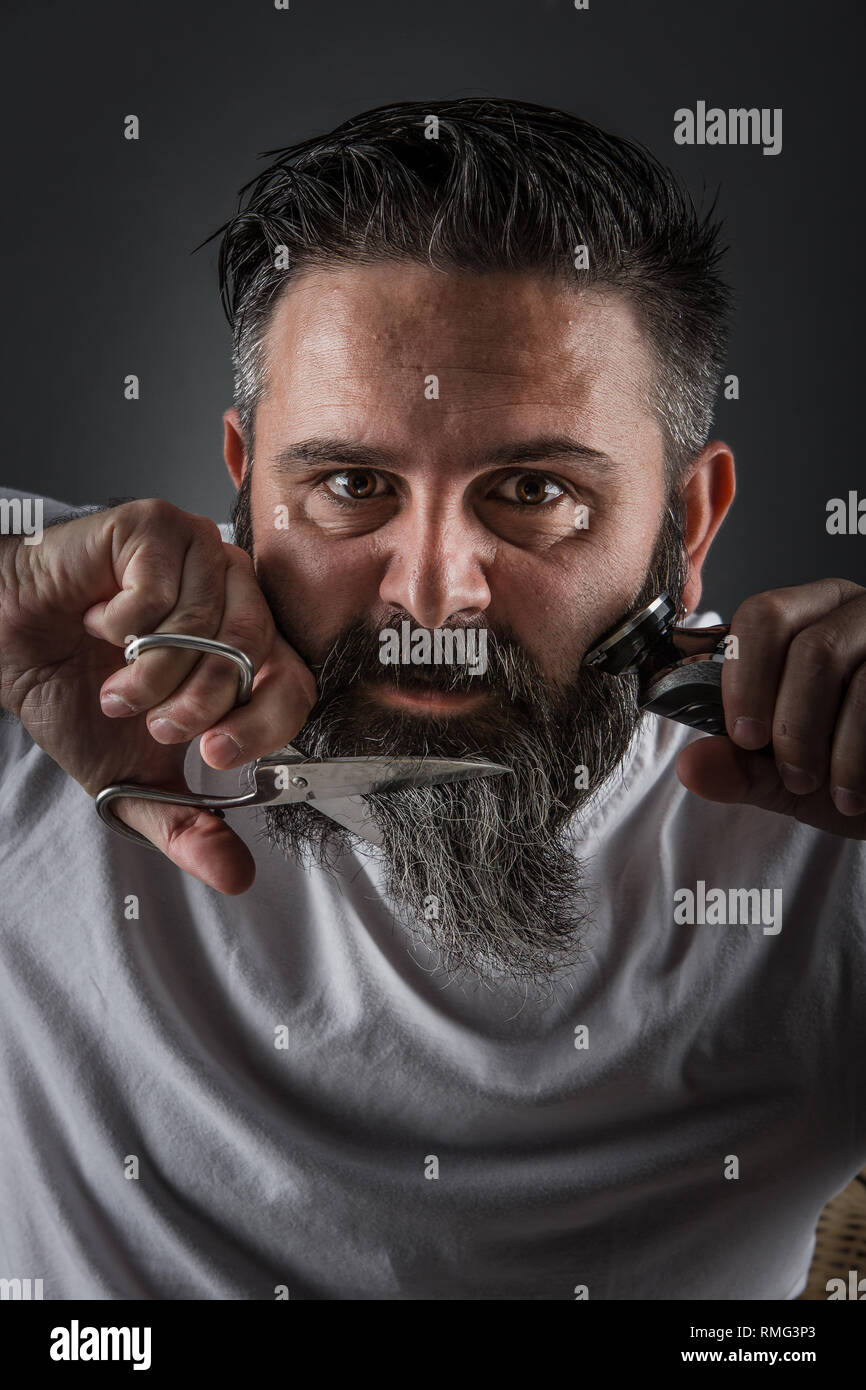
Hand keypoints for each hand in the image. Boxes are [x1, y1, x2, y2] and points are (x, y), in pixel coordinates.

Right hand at [0, 499, 316, 889]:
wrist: (10, 645)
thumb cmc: (77, 696)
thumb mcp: (132, 778)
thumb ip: (185, 825)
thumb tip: (235, 877)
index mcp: (247, 648)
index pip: (295, 684)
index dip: (262, 726)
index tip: (212, 756)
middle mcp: (236, 596)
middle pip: (256, 655)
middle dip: (199, 706)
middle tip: (153, 722)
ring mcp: (201, 554)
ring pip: (208, 621)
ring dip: (152, 673)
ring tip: (116, 685)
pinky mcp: (157, 525)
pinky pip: (160, 586)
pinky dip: (121, 623)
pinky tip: (98, 623)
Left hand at [676, 579, 865, 838]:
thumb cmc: (839, 770)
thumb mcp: (782, 777)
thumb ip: (739, 769)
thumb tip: (691, 766)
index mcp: (802, 620)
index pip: (762, 617)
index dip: (747, 678)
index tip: (745, 738)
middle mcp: (849, 613)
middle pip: (809, 645)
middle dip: (792, 720)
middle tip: (792, 774)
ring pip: (845, 666)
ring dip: (830, 743)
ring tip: (830, 791)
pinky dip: (860, 754)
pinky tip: (856, 790)